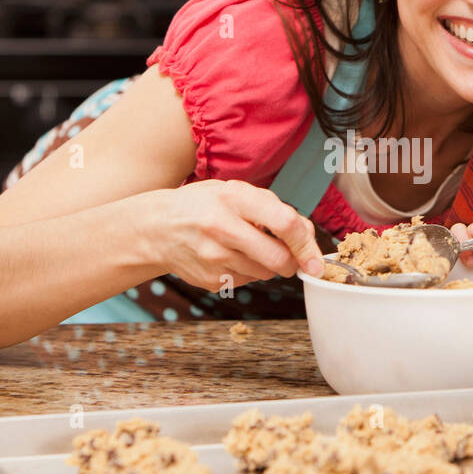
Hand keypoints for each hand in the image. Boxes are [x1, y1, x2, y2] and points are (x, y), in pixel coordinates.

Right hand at [138, 180, 323, 291]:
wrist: (157, 227)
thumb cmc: (204, 205)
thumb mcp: (236, 192)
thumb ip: (273, 209)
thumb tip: (307, 235)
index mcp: (233, 197)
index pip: (285, 223)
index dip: (306, 243)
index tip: (315, 258)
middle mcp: (221, 227)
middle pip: (278, 259)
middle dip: (292, 262)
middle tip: (289, 256)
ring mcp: (213, 257)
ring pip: (265, 273)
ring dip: (268, 265)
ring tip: (247, 247)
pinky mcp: (210, 279)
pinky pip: (247, 281)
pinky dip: (248, 272)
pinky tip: (229, 256)